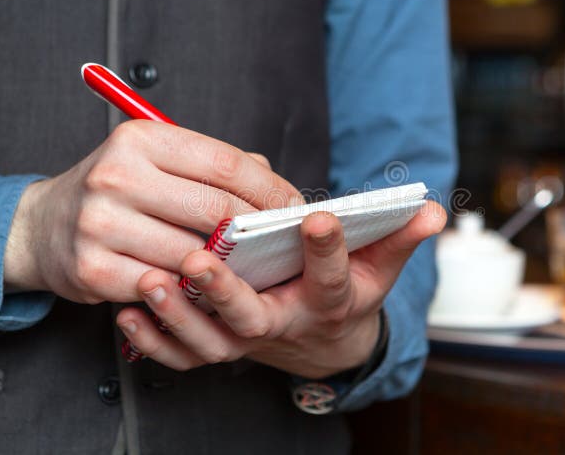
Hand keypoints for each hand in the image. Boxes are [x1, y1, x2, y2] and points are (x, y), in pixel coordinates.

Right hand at [3, 120, 301, 303]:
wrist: (44, 227)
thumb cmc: (120, 191)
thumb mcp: (160, 160)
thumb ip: (218, 169)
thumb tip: (280, 190)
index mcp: (141, 139)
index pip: (226, 164)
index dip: (270, 190)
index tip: (295, 208)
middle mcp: (117, 175)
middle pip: (216, 209)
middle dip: (259, 230)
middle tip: (283, 243)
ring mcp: (100, 224)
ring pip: (194, 253)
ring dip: (231, 267)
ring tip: (254, 268)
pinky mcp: (93, 269)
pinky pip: (166, 287)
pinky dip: (194, 290)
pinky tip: (208, 287)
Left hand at [116, 201, 445, 377]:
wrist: (321, 338)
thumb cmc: (346, 290)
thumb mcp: (377, 266)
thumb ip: (400, 236)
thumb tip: (433, 210)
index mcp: (326, 301)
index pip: (330, 277)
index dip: (328, 250)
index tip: (319, 218)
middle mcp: (282, 325)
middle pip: (253, 316)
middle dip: (227, 290)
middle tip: (200, 259)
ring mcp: (247, 340)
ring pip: (210, 339)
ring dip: (178, 314)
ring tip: (153, 280)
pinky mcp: (219, 347)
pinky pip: (183, 355)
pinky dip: (154, 339)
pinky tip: (130, 312)